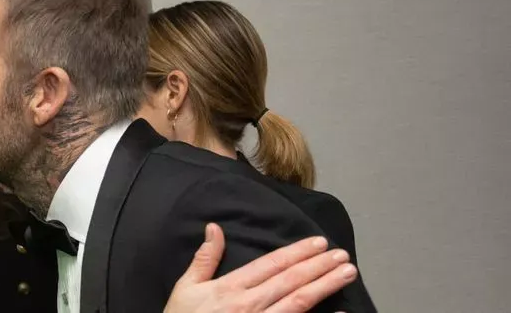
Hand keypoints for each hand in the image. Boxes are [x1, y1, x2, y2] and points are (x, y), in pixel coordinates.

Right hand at [164, 223, 357, 312]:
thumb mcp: (186, 288)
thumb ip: (204, 258)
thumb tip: (214, 228)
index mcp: (231, 288)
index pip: (271, 265)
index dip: (296, 253)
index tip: (318, 243)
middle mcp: (251, 305)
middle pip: (291, 282)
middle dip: (319, 266)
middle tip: (343, 255)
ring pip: (299, 303)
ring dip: (325, 287)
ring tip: (346, 274)